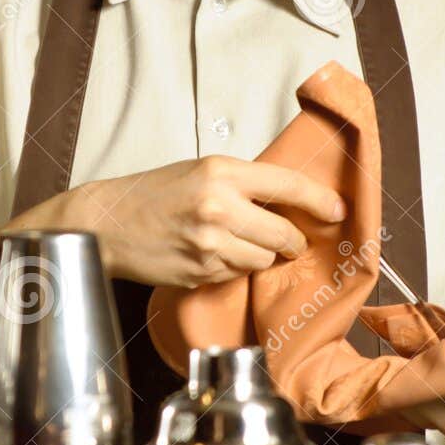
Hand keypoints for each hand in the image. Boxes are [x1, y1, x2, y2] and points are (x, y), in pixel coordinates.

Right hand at [34, 156, 344, 287]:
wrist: (106, 223)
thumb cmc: (151, 193)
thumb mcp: (199, 170)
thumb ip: (243, 182)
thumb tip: (290, 201)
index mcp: (222, 172)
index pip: (289, 186)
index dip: (321, 201)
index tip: (338, 210)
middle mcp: (219, 207)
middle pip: (285, 235)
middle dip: (293, 241)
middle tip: (290, 238)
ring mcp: (210, 244)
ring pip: (264, 260)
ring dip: (261, 255)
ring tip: (235, 242)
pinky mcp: (201, 272)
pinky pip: (238, 274)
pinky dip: (234, 267)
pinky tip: (212, 253)